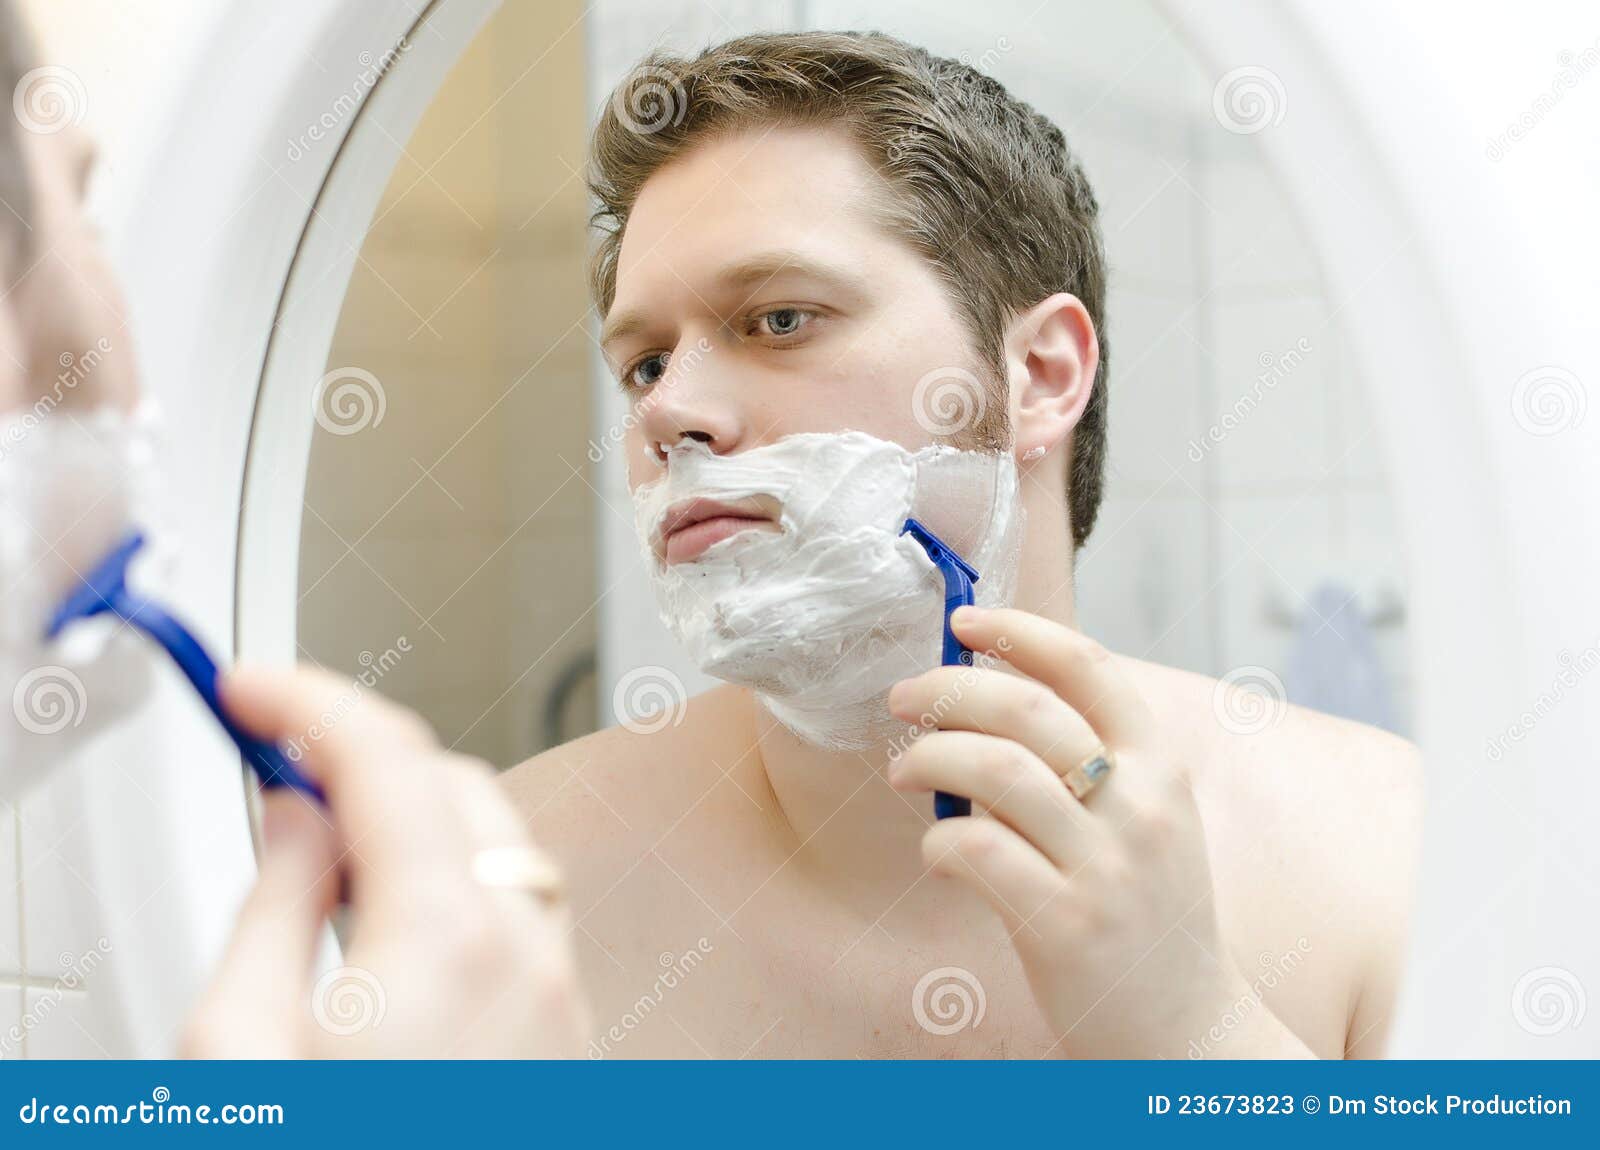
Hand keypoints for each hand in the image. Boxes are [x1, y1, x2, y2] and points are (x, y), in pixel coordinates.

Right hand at [182, 666, 588, 1058]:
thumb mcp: (238, 1052)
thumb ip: (270, 913)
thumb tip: (296, 820)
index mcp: (447, 942)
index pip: (387, 758)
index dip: (307, 702)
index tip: (249, 689)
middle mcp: (528, 959)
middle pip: (458, 789)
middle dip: (367, 762)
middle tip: (280, 772)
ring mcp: (560, 1001)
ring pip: (502, 851)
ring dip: (420, 826)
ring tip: (329, 865)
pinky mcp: (565, 1043)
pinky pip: (524, 921)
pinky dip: (462, 892)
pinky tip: (392, 938)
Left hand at [886, 606, 1251, 1057]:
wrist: (1191, 1035)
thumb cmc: (1148, 919)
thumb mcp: (1145, 823)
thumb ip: (1090, 765)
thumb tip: (987, 706)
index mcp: (1161, 768)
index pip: (1089, 667)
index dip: (1020, 630)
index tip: (964, 622)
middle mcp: (1140, 806)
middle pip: (1027, 708)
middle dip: (950, 690)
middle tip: (904, 700)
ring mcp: (1106, 866)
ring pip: (994, 769)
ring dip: (930, 758)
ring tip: (904, 773)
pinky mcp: (1066, 924)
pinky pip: (977, 849)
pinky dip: (940, 839)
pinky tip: (938, 849)